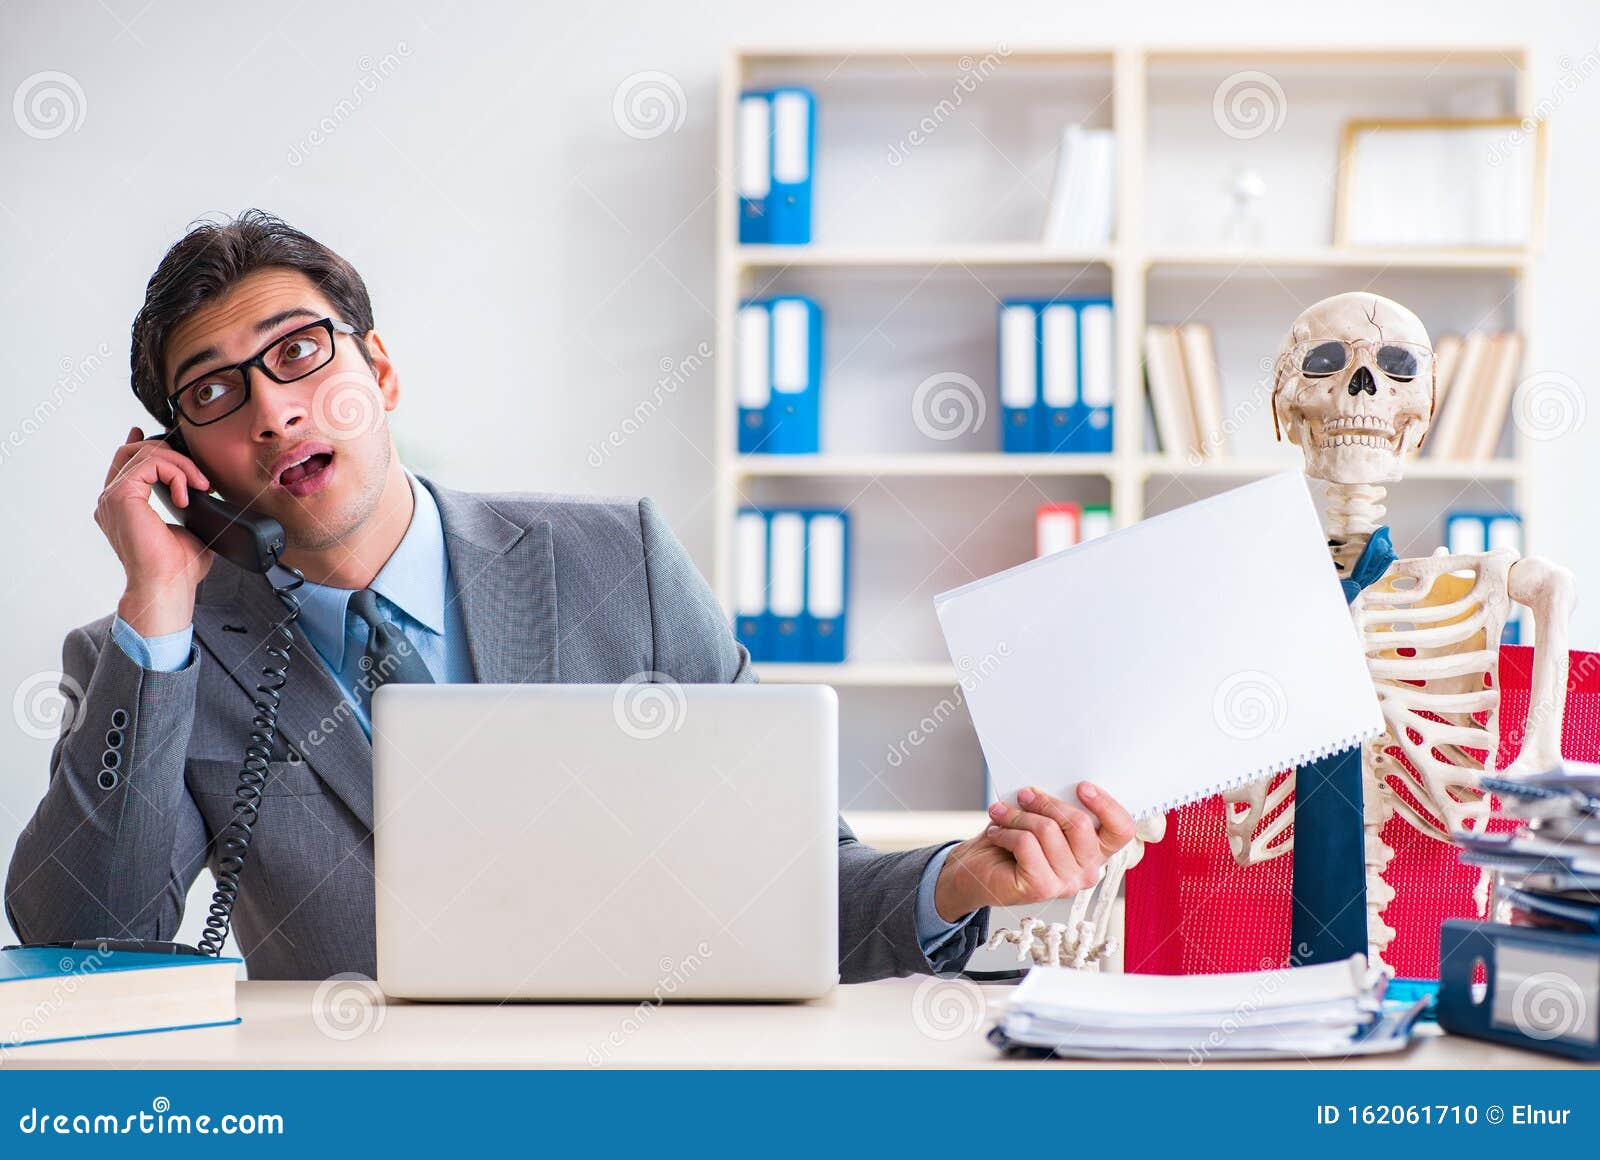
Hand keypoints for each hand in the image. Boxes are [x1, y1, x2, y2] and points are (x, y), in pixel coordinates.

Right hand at [96, 426, 213, 635]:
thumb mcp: (189, 529)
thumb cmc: (177, 568)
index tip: (164, 438)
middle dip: (169, 452)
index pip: (126, 464)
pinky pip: (148, 464)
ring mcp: (113, 498)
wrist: (167, 586)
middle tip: (197, 473)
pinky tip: (186, 494)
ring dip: (179, 463)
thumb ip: (189, 507)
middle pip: (132, 452)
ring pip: (143, 454)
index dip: (144, 445)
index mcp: (123, 507)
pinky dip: (175, 472)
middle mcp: (112, 501)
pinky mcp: (121, 497)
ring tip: (200, 486)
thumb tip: (207, 498)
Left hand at [933, 783, 1135, 922]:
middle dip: (1045, 802)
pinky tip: (997, 833)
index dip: (1107, 805)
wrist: (979, 869)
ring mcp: (1067, 883)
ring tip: (1001, 814)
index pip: (1122, 830)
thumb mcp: (1042, 817)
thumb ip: (1059, 807)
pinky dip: (1006, 832)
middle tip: (1023, 795)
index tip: (1082, 786)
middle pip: (1080, 823)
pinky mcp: (1042, 888)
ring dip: (1018, 815)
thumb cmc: (1013, 841)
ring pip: (1048, 830)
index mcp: (1096, 851)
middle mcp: (1088, 871)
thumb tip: (1059, 783)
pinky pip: (1027, 844)